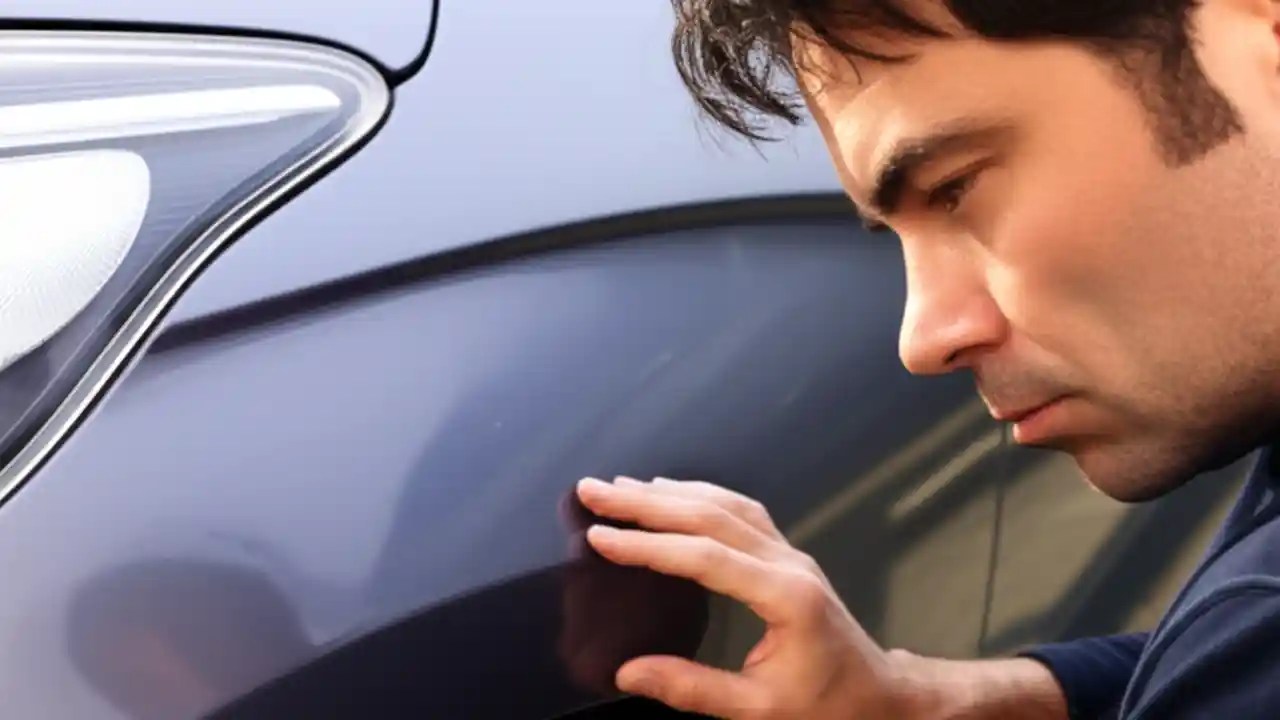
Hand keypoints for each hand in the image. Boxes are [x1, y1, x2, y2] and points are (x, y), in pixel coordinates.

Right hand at [575, 475, 917, 718]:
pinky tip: (673, 494)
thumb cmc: (828, 705)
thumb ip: (692, 689)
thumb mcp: (759, 711)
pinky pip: (741, 511)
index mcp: (784, 597)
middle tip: (594, 491)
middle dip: (646, 502)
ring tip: (621, 487)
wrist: (882, 696)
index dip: (647, 545)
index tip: (599, 536)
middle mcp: (788, 562)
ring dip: (670, 492)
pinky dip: (700, 496)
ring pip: (725, 505)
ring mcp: (790, 553)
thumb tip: (627, 673)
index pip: (704, 559)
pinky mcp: (788, 554)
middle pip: (710, 516)